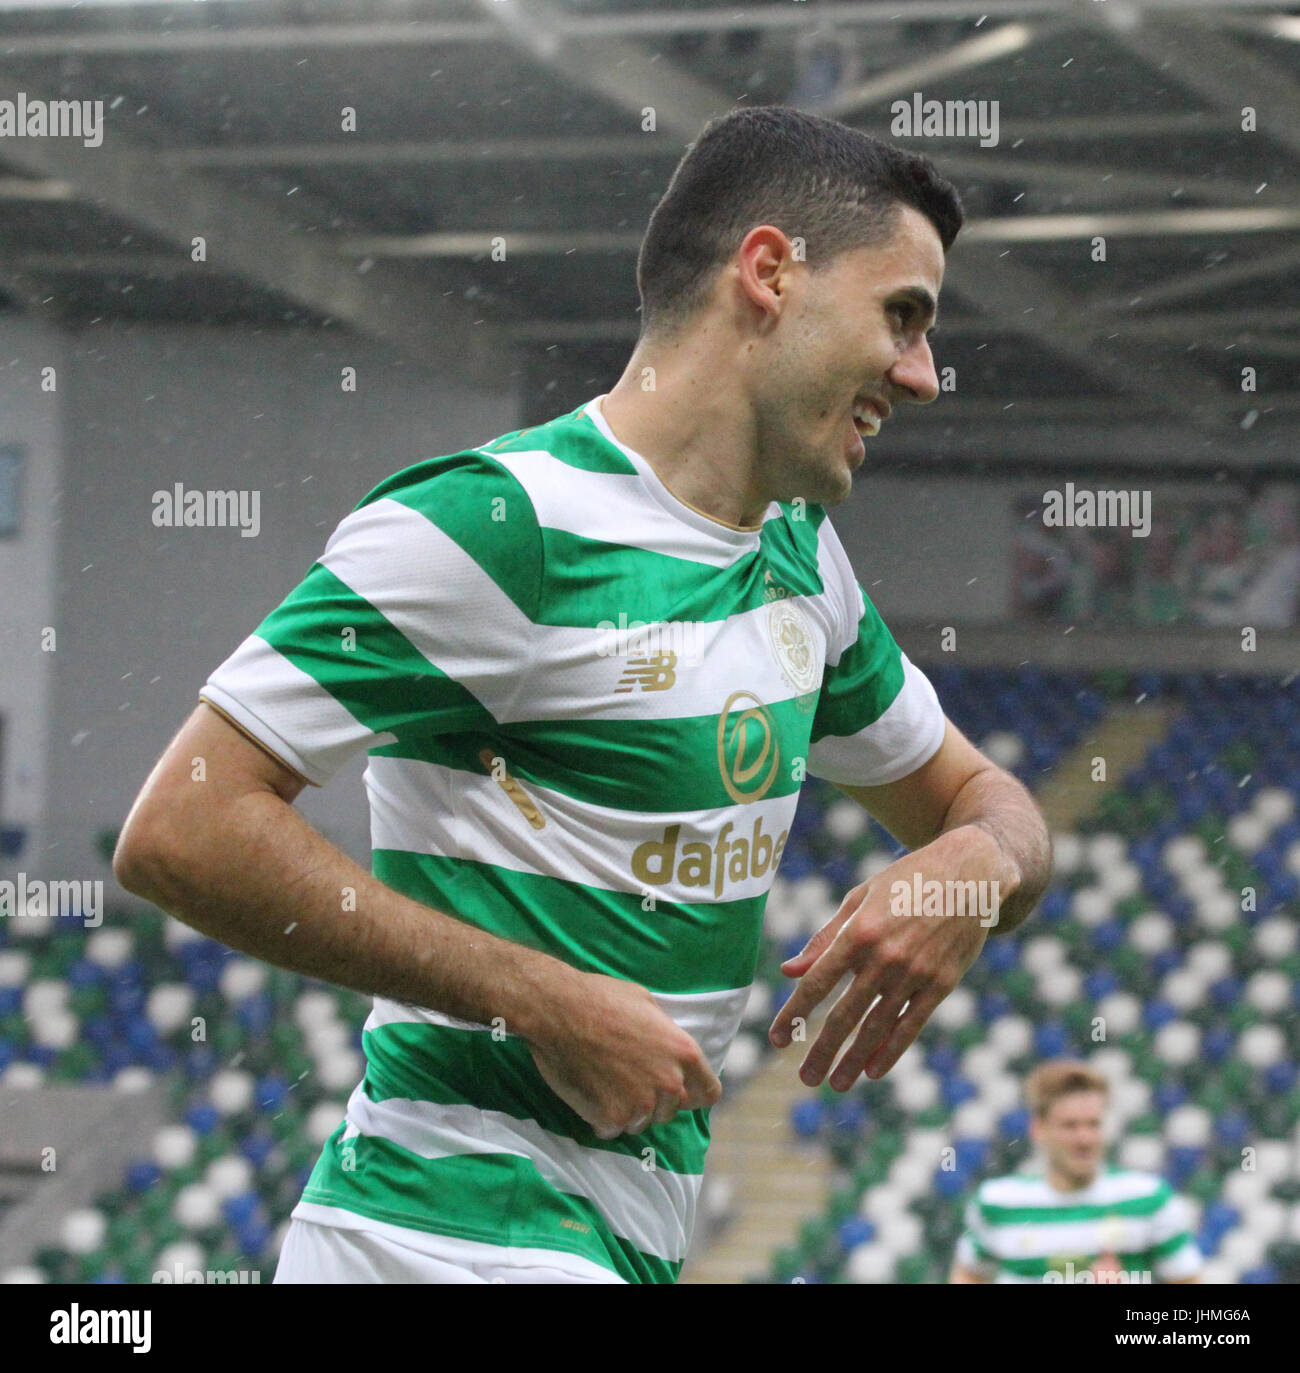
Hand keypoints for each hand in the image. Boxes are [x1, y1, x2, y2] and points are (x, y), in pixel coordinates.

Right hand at [525, 969, 722, 1139]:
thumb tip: (669, 1050)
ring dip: (627, 1110)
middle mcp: (669, 1082)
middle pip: (671, 1110)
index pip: (708, 1093)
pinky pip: (612, 1129)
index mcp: (684, 1052)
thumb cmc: (602, 998)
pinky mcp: (611, 1117)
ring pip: (641, 1122)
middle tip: (628, 1079)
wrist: (558, 1010)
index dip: (693, 1093)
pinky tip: (590, 1093)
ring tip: (606, 1083)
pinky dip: (601, 1118)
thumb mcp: (648, 1005)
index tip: (679, 1092)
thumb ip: (666, 1036)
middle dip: (654, 1100)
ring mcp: (641, 1104)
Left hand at [768, 827, 1001, 1087]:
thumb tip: (789, 971)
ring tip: (836, 1084)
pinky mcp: (942, 984)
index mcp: (858, 932)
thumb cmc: (905, 881)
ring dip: (854, 1061)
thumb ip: (824, 938)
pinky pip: (911, 1025)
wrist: (970, 872)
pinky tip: (873, 1070)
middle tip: (805, 1079)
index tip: (776, 1040)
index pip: (817, 984)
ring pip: (877, 1028)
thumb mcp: (859, 898)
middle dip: (822, 1051)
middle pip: (845, 1015)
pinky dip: (891, 1051)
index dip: (794, 1014)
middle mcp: (884, 958)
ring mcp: (915, 974)